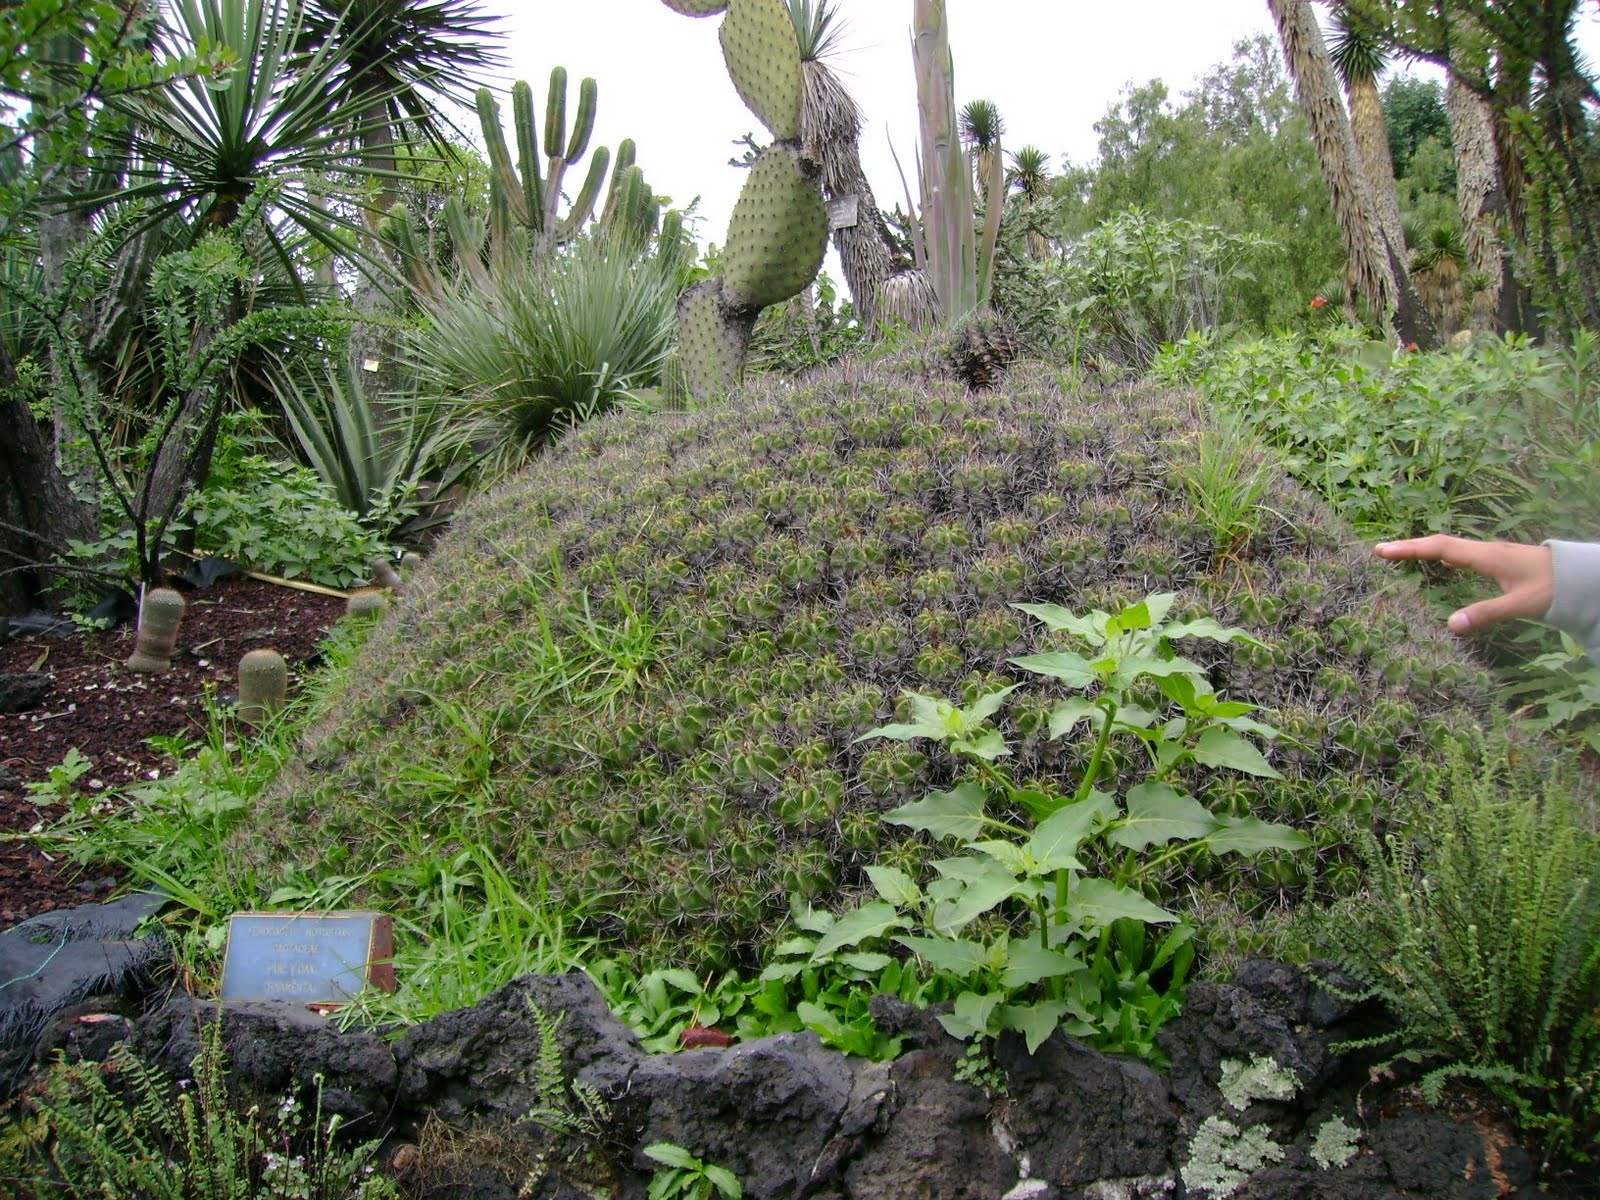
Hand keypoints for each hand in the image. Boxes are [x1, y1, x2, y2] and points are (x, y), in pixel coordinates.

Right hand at [1373, 535, 1553, 633]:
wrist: (1580, 576)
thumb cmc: (1552, 589)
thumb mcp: (1520, 605)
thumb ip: (1486, 614)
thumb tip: (1451, 626)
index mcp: (1486, 556)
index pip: (1440, 548)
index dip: (1410, 550)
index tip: (1382, 550)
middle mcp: (1484, 550)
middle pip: (1439, 543)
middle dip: (1409, 547)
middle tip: (1379, 550)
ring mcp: (1491, 554)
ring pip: (1449, 546)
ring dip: (1423, 549)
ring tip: (1399, 554)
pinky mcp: (1497, 560)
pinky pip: (1460, 552)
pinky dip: (1440, 554)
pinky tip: (1439, 560)